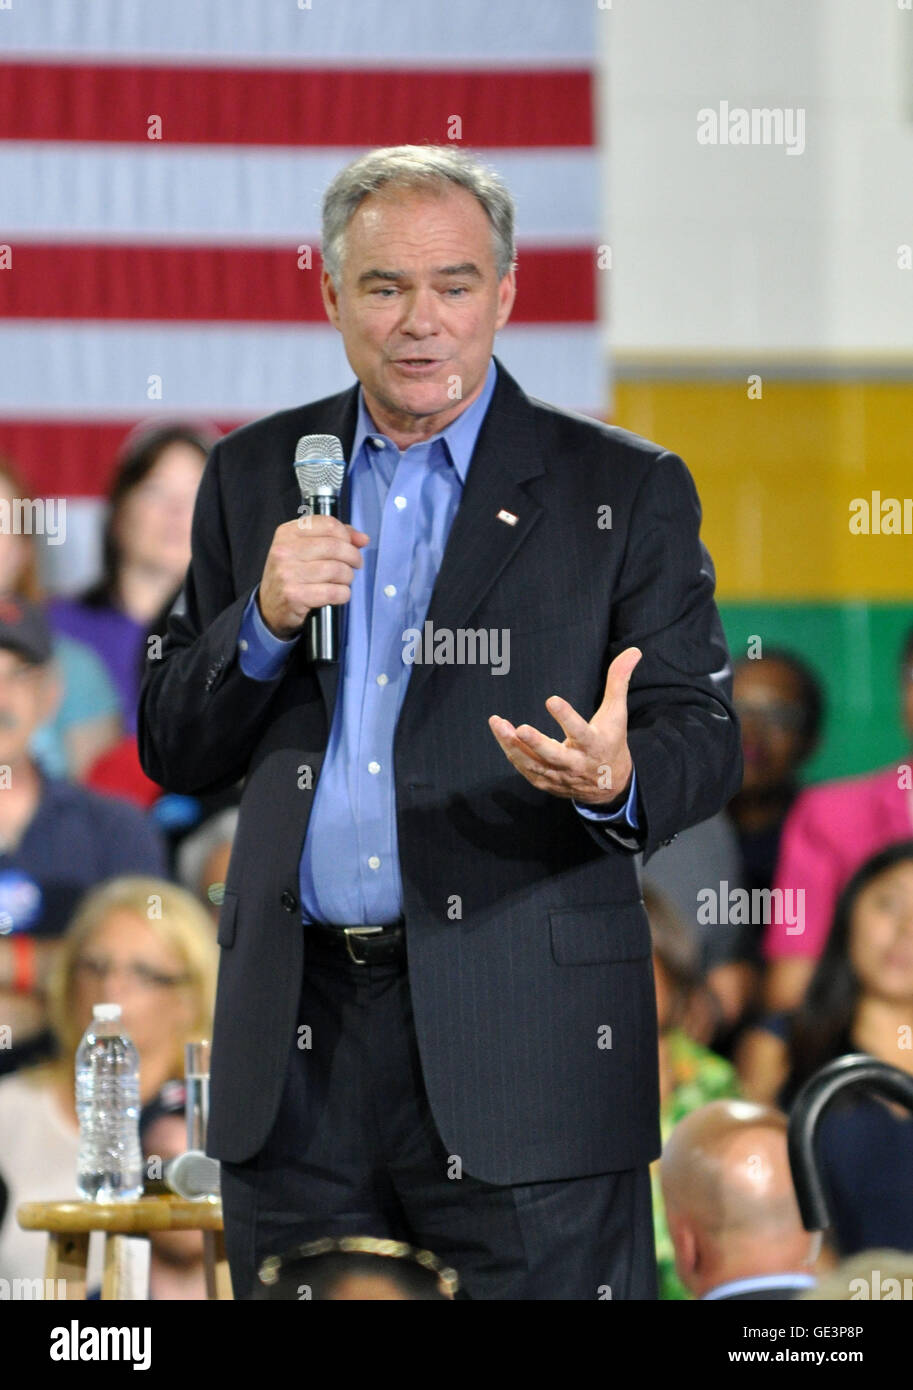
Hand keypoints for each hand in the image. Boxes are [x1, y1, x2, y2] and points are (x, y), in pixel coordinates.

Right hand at [257, 516, 369, 639]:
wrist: (269, 606)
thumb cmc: (291, 575)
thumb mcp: (303, 549)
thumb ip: (333, 538)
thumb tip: (362, 539)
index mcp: (287, 533)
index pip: (327, 524)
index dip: (346, 535)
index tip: (352, 545)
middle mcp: (284, 550)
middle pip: (335, 546)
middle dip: (353, 556)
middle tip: (355, 564)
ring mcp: (287, 573)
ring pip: (336, 569)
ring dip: (348, 577)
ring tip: (344, 581)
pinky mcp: (294, 595)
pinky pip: (333, 592)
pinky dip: (343, 594)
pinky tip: (339, 594)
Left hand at [488, 646, 641, 804]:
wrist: (609, 785)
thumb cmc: (610, 741)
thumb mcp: (617, 713)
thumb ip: (619, 682)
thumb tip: (634, 651)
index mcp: (594, 745)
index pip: (580, 732)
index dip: (566, 717)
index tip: (551, 699)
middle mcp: (576, 764)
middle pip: (553, 755)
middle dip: (536, 743)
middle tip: (520, 727)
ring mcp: (559, 776)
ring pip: (533, 763)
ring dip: (513, 745)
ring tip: (497, 723)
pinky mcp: (546, 783)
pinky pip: (526, 769)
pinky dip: (512, 754)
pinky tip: (501, 735)